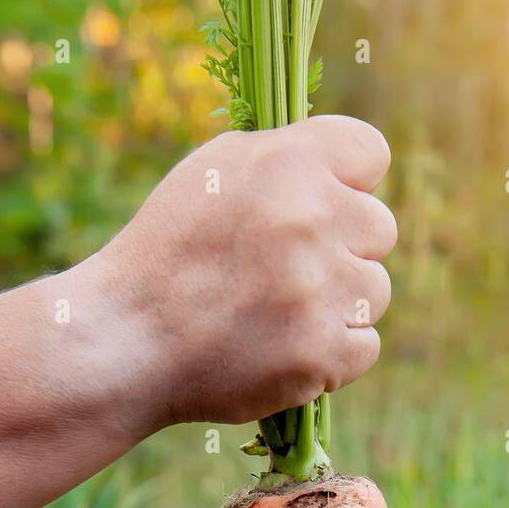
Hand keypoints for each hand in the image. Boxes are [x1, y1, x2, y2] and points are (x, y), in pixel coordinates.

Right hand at [81, 115, 396, 429]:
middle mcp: (310, 219)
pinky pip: (365, 346)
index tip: (319, 206)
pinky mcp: (322, 352)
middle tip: (289, 269)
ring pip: (374, 291)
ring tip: (280, 312)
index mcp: (288, 162)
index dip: (348, 183)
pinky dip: (333, 354)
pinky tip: (285, 348)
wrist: (128, 339)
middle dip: (345, 247)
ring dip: (339, 303)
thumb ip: (289, 161)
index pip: (371, 154)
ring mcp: (319, 290)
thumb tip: (351, 170)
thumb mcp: (215, 172)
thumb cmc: (170, 251)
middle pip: (380, 228)